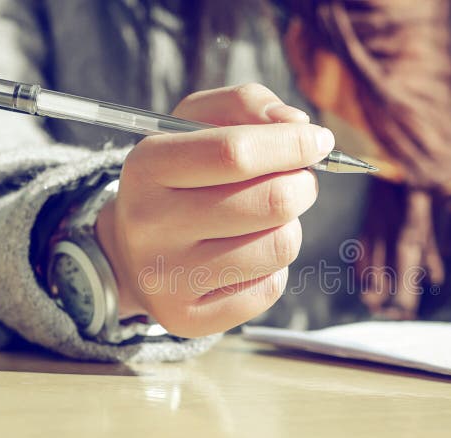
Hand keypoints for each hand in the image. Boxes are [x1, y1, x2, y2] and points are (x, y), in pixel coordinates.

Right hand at [95, 84, 333, 336]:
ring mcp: (167, 278)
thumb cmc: (177, 179)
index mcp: (147, 166)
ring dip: (289, 226)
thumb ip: (245, 105)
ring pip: (279, 247)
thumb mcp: (193, 125)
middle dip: (302, 185)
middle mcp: (151, 225)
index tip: (320, 141)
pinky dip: (273, 267)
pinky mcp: (189, 319)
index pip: (235, 153)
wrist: (130, 253)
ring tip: (267, 219)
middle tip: (299, 181)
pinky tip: (248, 255)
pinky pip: (270, 288)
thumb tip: (298, 124)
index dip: (291, 144)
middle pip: (270, 202)